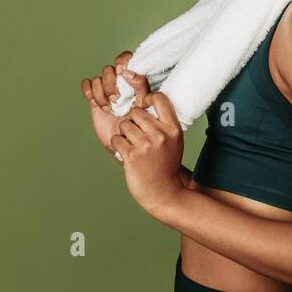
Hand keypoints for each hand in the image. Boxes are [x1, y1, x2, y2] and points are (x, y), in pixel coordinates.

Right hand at [80, 50, 134, 154]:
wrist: (127, 142)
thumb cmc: (140, 124)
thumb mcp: (144, 104)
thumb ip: (141, 85)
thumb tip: (127, 72)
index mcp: (133, 79)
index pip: (125, 58)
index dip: (121, 61)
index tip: (122, 73)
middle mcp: (119, 82)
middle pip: (108, 69)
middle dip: (110, 84)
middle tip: (116, 100)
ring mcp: (105, 90)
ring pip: (97, 78)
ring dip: (101, 93)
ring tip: (109, 108)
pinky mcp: (94, 98)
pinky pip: (86, 84)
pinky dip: (90, 92)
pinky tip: (97, 104)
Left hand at [110, 92, 185, 215]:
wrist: (163, 193)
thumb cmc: (166, 166)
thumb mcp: (174, 142)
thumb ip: (164, 124)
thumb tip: (148, 103)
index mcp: (173, 129)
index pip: (159, 98)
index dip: (148, 98)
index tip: (144, 107)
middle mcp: (160, 135)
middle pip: (136, 112)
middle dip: (131, 120)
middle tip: (135, 133)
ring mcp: (146, 145)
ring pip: (124, 125)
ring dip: (123, 134)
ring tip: (131, 144)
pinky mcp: (131, 156)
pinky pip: (116, 139)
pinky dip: (117, 145)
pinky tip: (125, 153)